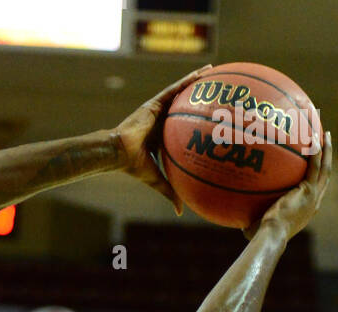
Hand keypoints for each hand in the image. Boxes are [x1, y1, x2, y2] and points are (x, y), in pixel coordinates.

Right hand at [113, 65, 212, 212]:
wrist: (119, 152)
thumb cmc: (134, 166)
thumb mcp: (158, 180)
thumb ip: (171, 192)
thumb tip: (181, 212)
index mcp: (163, 136)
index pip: (183, 128)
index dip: (196, 123)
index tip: (211, 122)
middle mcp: (163, 120)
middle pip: (185, 106)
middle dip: (200, 99)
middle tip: (219, 93)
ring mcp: (159, 110)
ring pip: (182, 93)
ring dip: (197, 82)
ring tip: (214, 73)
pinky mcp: (155, 102)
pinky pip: (175, 88)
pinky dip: (188, 80)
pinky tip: (202, 73)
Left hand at [244, 131, 331, 241]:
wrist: (271, 236)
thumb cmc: (262, 236)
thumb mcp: (259, 225)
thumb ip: (253, 218)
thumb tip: (238, 217)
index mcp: (306, 210)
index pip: (315, 190)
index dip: (318, 176)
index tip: (317, 164)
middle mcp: (313, 203)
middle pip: (325, 176)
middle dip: (327, 158)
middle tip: (326, 142)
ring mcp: (313, 196)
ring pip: (325, 168)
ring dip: (327, 150)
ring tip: (324, 133)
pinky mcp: (308, 190)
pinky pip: (314, 166)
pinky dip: (316, 151)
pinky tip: (314, 136)